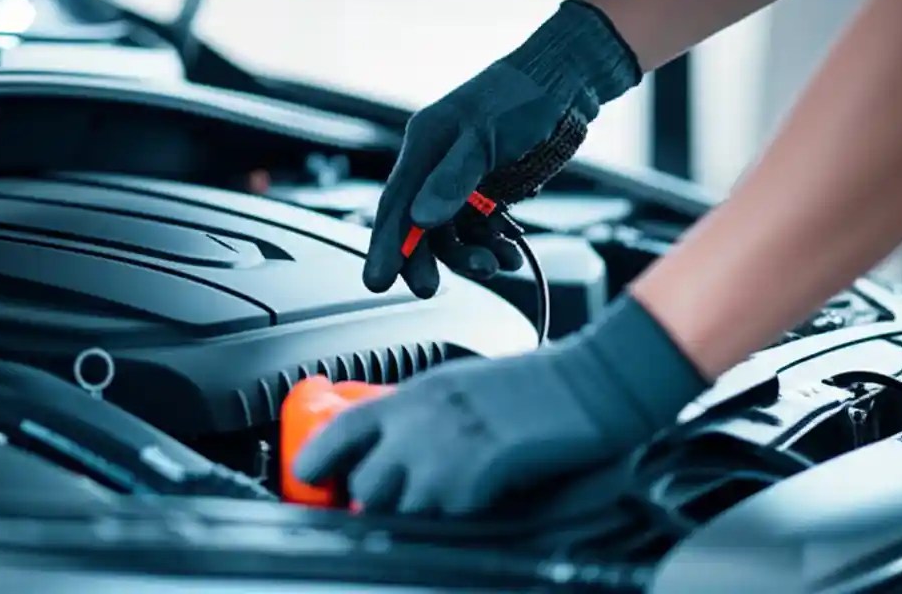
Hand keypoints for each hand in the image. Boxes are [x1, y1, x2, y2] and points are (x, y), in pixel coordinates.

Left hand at [291, 294, 706, 514]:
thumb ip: (421, 419)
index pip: (341, 432)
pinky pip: (448, 518)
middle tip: (404, 499)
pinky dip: (462, 515)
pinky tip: (487, 491)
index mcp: (413, 394)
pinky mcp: (474, 480)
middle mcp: (418, 421)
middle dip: (378, 501)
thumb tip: (391, 455)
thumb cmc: (533, 386)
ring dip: (423, 511)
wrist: (590, 384)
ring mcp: (443, 452)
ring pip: (402, 510)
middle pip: (365, 485)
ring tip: (457, 492)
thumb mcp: (460, 389)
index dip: (319, 462)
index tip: (311, 479)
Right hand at [364, 0, 640, 297]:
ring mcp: (464, 178)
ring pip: (453, 232)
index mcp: (425, 144)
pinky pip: (482, 228)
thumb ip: (454, 179)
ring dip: (471, 254)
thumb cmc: (525, 95)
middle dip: (428, 259)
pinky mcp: (490, 189)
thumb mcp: (486, 137)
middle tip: (429, 288)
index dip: (384, 245)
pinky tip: (512, 254)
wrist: (569, 80)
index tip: (377, 281)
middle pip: (419, 225)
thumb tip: (421, 220)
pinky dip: (495, 244)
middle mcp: (437, 164)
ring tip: (497, 264)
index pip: (395, 204)